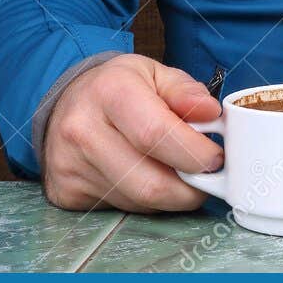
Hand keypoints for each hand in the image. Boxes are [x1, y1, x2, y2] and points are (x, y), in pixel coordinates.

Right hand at [41, 53, 223, 211]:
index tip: (215, 158)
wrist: (67, 104)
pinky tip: (148, 178)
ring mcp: (70, 166)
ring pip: (139, 202)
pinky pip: (122, 209)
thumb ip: (185, 91)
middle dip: (190, 188)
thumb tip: (211, 113)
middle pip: (149, 181)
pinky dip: (147, 202)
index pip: (156, 134)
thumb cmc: (118, 88)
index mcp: (109, 92)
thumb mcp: (154, 73)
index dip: (194, 153)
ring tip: (178, 173)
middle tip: (207, 177)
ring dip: (171, 196)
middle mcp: (83, 130)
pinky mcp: (66, 193)